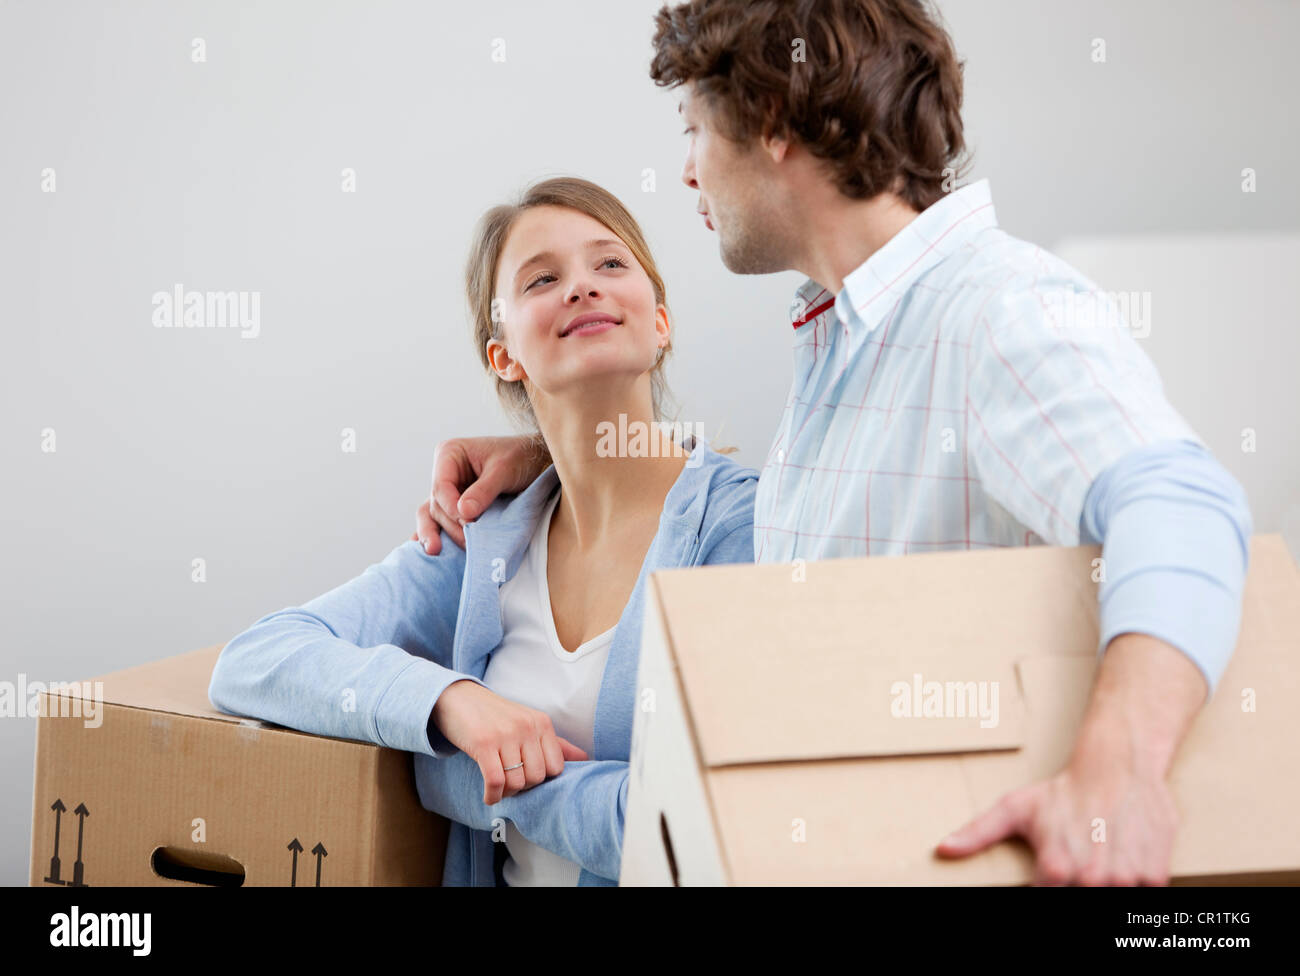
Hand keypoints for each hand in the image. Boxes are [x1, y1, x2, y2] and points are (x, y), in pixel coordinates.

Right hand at [411, 436, 550, 554]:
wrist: (536, 461)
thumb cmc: (519, 457)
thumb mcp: (504, 470)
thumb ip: (484, 490)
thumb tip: (463, 513)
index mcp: (449, 454)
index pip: (440, 486)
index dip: (451, 507)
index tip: (469, 522)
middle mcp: (444, 472)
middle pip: (437, 505)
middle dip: (451, 525)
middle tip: (469, 543)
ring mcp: (450, 490)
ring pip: (435, 516)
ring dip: (442, 534)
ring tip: (441, 552)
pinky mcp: (457, 505)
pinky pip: (442, 521)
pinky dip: (439, 535)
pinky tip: (433, 552)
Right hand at [431, 679, 586, 804]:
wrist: (457, 698)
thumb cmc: (494, 716)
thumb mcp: (528, 723)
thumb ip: (555, 743)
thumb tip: (585, 759)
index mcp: (541, 723)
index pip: (556, 767)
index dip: (541, 779)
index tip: (526, 777)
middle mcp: (527, 727)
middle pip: (536, 777)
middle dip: (523, 788)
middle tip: (510, 783)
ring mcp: (505, 734)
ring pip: (517, 782)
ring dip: (506, 793)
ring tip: (498, 787)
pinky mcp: (483, 743)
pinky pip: (495, 781)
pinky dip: (492, 795)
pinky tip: (489, 795)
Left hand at [935, 633, 1199, 884]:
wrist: (1119, 765)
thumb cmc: (1063, 790)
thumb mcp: (1015, 808)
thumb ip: (979, 833)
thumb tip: (944, 849)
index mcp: (1056, 867)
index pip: (1048, 903)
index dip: (1048, 891)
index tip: (1051, 877)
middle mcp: (1092, 877)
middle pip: (1084, 902)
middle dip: (1078, 886)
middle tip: (1078, 863)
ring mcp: (1127, 877)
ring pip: (1115, 899)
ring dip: (1108, 885)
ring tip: (1098, 860)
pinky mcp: (1155, 873)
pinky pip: (1146, 894)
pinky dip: (1135, 883)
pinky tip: (1121, 861)